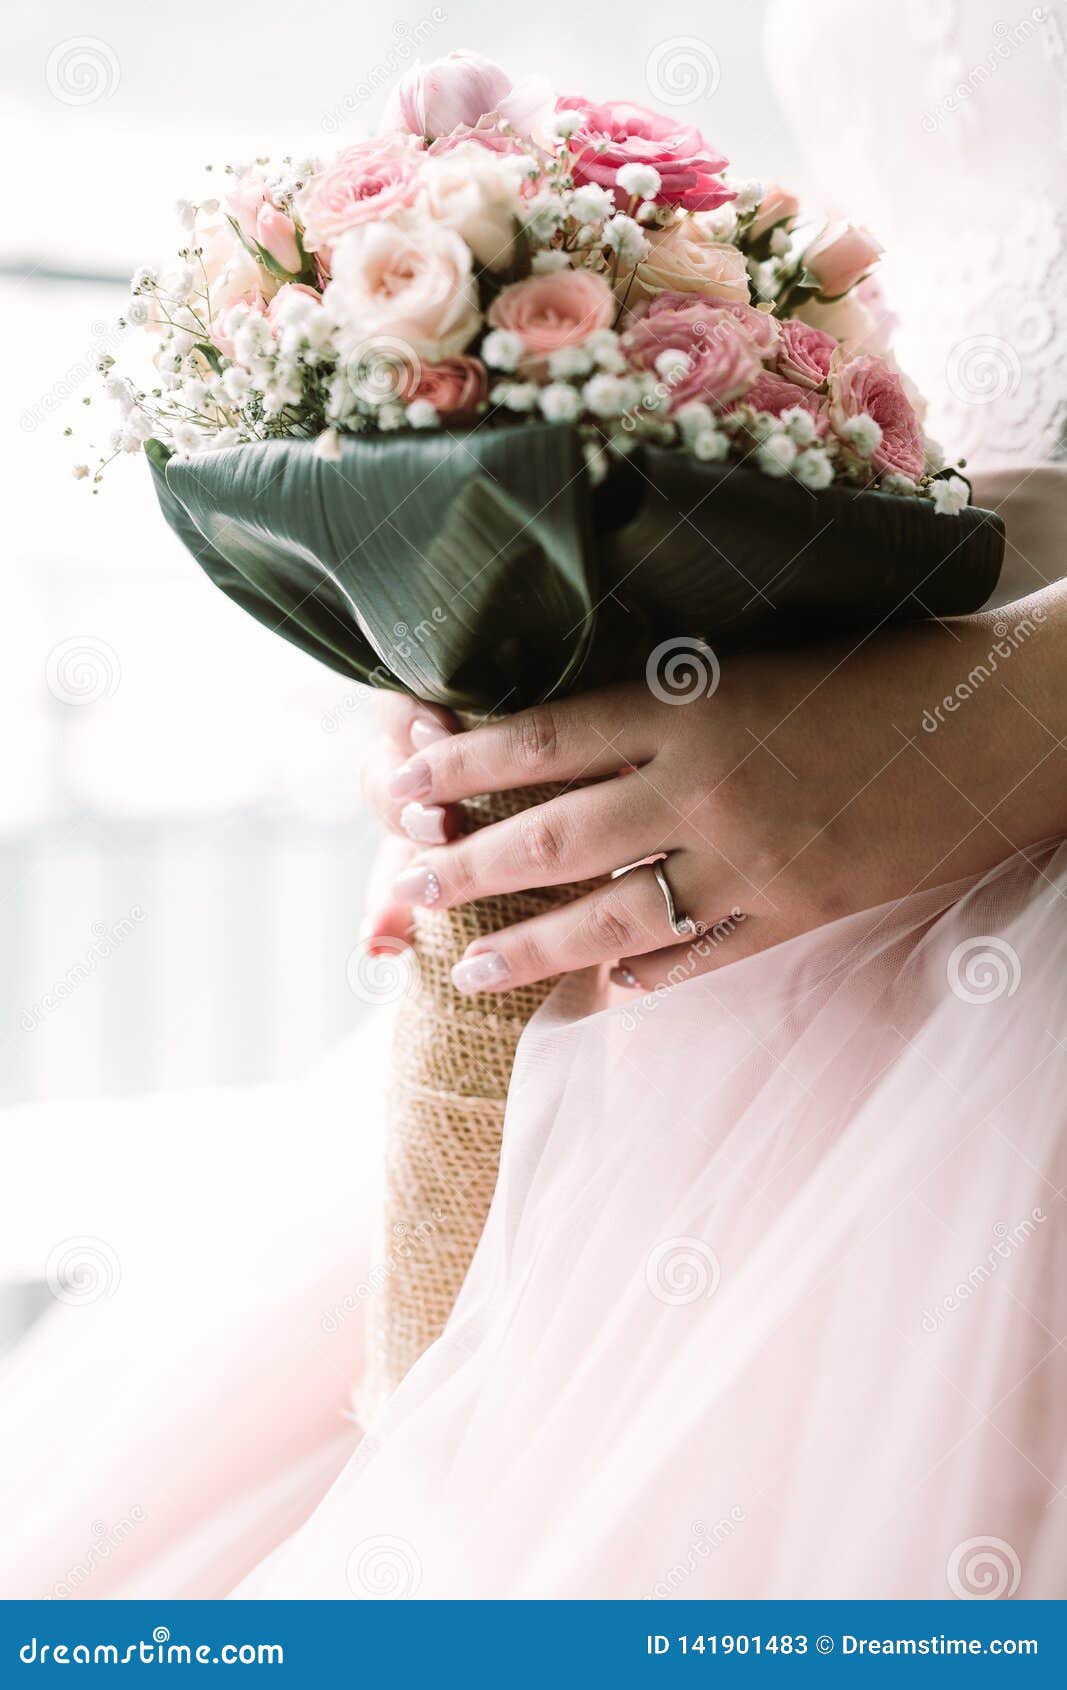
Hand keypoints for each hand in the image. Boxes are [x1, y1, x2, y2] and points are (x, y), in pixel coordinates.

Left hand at [376, 587, 1066, 992]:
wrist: (998, 719)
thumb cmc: (881, 668)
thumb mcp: (760, 662)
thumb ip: (669, 700)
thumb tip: (565, 742)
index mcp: (693, 702)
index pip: (544, 739)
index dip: (460, 766)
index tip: (399, 787)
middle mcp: (706, 784)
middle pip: (556, 836)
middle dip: (467, 870)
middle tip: (403, 892)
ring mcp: (752, 859)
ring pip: (613, 915)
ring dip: (533, 949)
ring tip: (468, 974)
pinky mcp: (800, 911)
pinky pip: (702, 956)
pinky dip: (647, 975)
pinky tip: (605, 989)